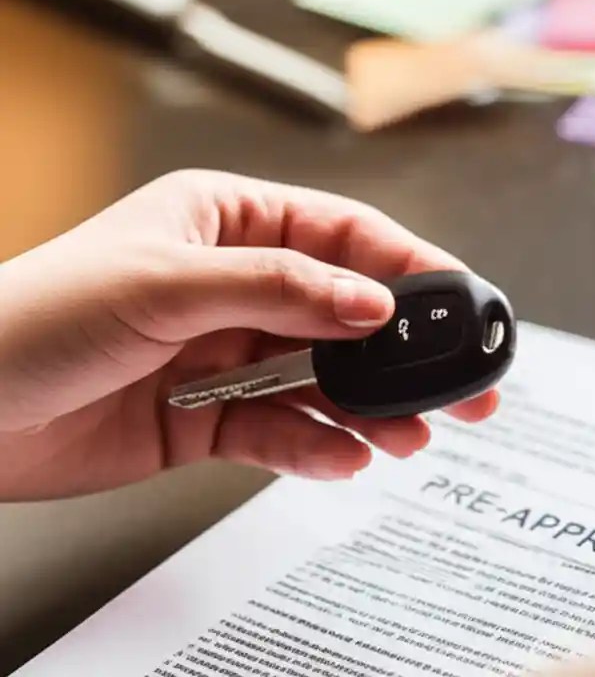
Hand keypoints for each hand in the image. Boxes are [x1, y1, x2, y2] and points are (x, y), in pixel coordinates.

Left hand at [0, 170, 497, 500]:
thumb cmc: (33, 318)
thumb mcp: (167, 284)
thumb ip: (282, 290)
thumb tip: (372, 303)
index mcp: (227, 224)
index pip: (343, 236)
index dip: (406, 268)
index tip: (455, 304)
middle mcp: (235, 287)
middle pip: (346, 317)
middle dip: (406, 356)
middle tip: (465, 387)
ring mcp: (225, 356)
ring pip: (323, 381)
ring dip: (370, 410)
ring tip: (410, 435)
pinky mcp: (208, 420)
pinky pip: (281, 432)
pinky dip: (315, 447)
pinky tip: (343, 456)